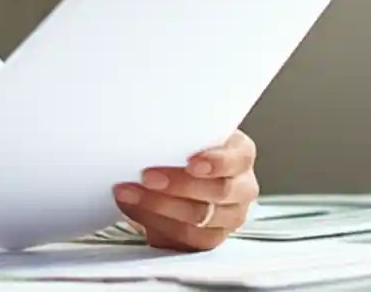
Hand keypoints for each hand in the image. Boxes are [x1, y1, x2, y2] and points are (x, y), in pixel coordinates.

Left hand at [113, 130, 258, 250]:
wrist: (172, 168)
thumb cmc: (180, 146)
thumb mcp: (184, 131)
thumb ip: (176, 132)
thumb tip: (142, 130)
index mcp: (239, 155)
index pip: (238, 158)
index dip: (217, 162)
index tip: (192, 162)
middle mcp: (241, 188)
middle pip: (219, 192)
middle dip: (179, 185)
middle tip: (147, 177)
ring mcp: (228, 217)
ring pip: (200, 221)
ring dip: (159, 207)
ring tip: (129, 193)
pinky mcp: (207, 239)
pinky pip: (184, 240)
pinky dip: (155, 224)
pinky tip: (135, 210)